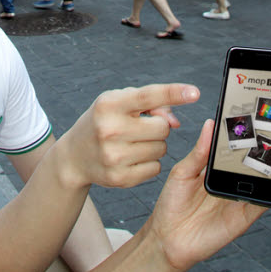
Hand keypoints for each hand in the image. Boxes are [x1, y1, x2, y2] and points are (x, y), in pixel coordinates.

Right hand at [58, 83, 199, 189]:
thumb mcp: (118, 103)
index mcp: (108, 104)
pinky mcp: (120, 178)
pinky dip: (149, 162)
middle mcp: (109, 129)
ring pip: (162, 148)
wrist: (75, 156)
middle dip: (158, 126)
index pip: (147, 96)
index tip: (195, 93)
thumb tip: (176, 123)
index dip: (173, 93)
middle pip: (162, 127)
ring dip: (154, 144)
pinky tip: (131, 158)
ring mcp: (114, 156)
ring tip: (132, 142)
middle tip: (139, 127)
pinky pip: (156, 168)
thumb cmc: (104, 121)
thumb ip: (150, 103)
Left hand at [148, 120, 270, 271]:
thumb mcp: (183, 172)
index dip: (258, 134)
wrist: (167, 237)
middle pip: (263, 161)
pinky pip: (267, 202)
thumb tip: (210, 124)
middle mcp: (234, 180)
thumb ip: (199, 152)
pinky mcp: (245, 216)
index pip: (243, 146)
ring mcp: (242, 197)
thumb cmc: (172, 203)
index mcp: (219, 166)